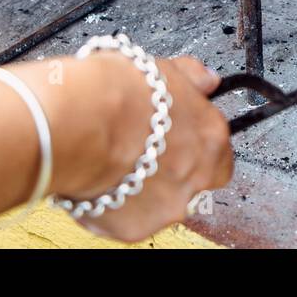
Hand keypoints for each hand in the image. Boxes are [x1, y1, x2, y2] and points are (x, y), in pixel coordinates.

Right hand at [22, 53, 232, 241]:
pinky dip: (117, 205)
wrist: (77, 124)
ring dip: (145, 188)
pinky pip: (130, 219)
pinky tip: (99, 181)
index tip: (174, 136)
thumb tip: (205, 80)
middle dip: (172, 170)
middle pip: (195, 180)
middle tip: (141, 151)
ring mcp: (168, 205)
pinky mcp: (136, 227)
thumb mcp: (160, 68)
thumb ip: (192, 77)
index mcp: (210, 135)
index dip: (194, 145)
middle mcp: (197, 174)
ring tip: (114, 164)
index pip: (219, 151)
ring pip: (163, 203)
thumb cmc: (113, 94)